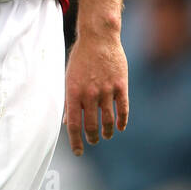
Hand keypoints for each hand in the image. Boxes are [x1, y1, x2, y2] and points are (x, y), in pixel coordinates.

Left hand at [64, 30, 128, 155]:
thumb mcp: (69, 77)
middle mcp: (89, 94)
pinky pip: (123, 108)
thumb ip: (69, 100)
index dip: (76, 142)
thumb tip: (67, 122)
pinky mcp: (121, 85)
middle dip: (92, 138)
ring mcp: (106, 90)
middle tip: (93, 141)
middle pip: (91, 126)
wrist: (99, 37)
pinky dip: (122, 121)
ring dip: (107, 132)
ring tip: (106, 135)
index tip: (78, 152)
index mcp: (73, 93)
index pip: (74, 125)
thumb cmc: (81, 58)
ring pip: (108, 120)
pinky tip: (120, 127)